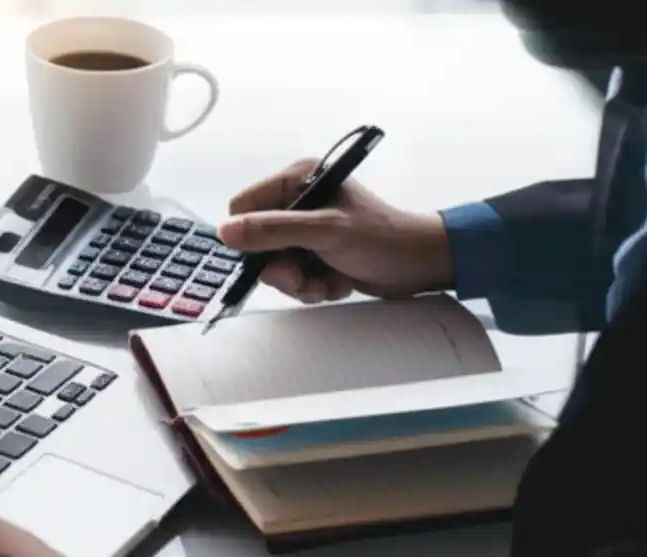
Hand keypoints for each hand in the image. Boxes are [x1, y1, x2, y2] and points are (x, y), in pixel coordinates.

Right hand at [218, 158, 453, 302]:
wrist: (422, 265)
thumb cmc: (381, 239)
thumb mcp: (326, 231)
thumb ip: (274, 230)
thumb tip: (224, 232)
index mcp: (297, 180)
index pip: (243, 207)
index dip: (250, 237)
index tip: (272, 256)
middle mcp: (298, 202)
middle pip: (257, 243)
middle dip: (281, 268)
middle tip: (304, 278)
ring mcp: (306, 231)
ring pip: (274, 266)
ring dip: (300, 283)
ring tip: (328, 283)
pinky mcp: (316, 255)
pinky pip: (294, 278)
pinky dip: (314, 287)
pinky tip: (337, 284)